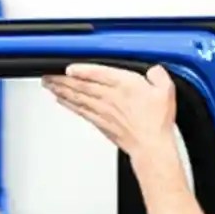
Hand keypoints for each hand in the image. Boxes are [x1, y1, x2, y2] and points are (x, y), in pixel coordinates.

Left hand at [42, 63, 177, 162]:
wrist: (151, 146)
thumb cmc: (157, 122)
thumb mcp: (165, 90)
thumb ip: (158, 75)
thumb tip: (154, 71)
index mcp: (124, 85)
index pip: (98, 73)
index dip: (81, 69)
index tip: (67, 67)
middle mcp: (110, 97)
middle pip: (81, 86)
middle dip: (62, 80)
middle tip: (48, 75)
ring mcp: (104, 111)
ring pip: (78, 98)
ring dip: (61, 90)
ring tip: (49, 85)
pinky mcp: (101, 123)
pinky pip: (81, 111)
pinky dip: (69, 105)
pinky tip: (61, 101)